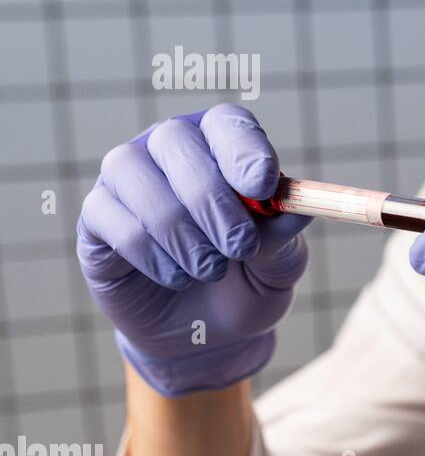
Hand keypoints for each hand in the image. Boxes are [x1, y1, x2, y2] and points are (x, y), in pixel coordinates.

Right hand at [76, 104, 309, 396]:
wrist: (205, 332)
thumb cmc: (248, 280)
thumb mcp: (279, 265)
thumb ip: (284, 236)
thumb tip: (295, 210)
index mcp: (222, 145)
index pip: (226, 122)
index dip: (244, 149)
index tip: (262, 188)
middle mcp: (169, 149)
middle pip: (176, 141)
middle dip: (211, 199)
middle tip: (241, 247)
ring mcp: (127, 179)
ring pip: (136, 176)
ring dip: (180, 231)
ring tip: (211, 270)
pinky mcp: (97, 217)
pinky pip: (110, 217)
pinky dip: (150, 253)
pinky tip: (177, 278)